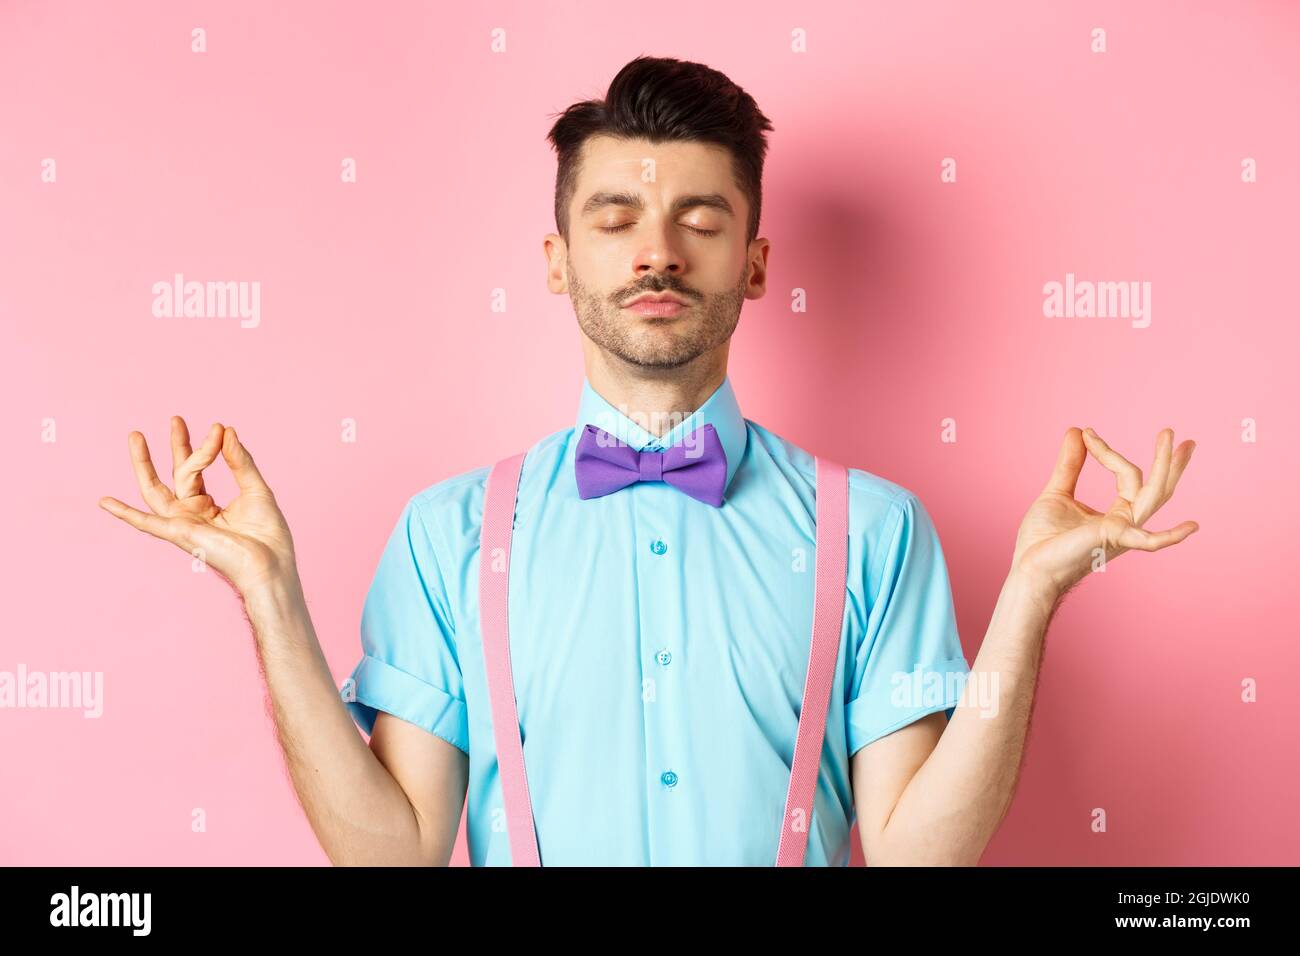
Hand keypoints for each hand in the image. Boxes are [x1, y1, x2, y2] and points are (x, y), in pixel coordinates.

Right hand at [99, 417, 296, 594]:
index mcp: (208, 506)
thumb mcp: (255, 489)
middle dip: (175, 446)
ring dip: (143, 464)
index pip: (200, 468)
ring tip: (136, 435)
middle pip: (177, 474)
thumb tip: (226, 429)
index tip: (219, 428)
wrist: (271, 565)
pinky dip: (125, 514)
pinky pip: (147, 523)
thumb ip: (239, 461)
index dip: (209, 446)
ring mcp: (183, 523)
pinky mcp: (180, 534)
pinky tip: (105, 502)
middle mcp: (192, 513)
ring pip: (155, 490)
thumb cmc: (268, 535)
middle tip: (176, 419)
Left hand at [1011, 426, 1198, 595]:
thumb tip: (1077, 431)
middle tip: (1172, 432)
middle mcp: (1126, 522)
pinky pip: (1148, 540)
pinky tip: (1191, 527)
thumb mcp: (1057, 492)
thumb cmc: (1043, 539)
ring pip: (1153, 496)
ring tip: (1168, 437)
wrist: (1029, 568)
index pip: (1126, 474)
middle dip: (1167, 460)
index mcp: (1116, 513)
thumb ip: (1071, 465)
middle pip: (1156, 487)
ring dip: (1164, 466)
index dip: (1107, 451)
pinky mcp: (1113, 540)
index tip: (1087, 432)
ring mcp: (1123, 532)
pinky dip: (1170, 536)